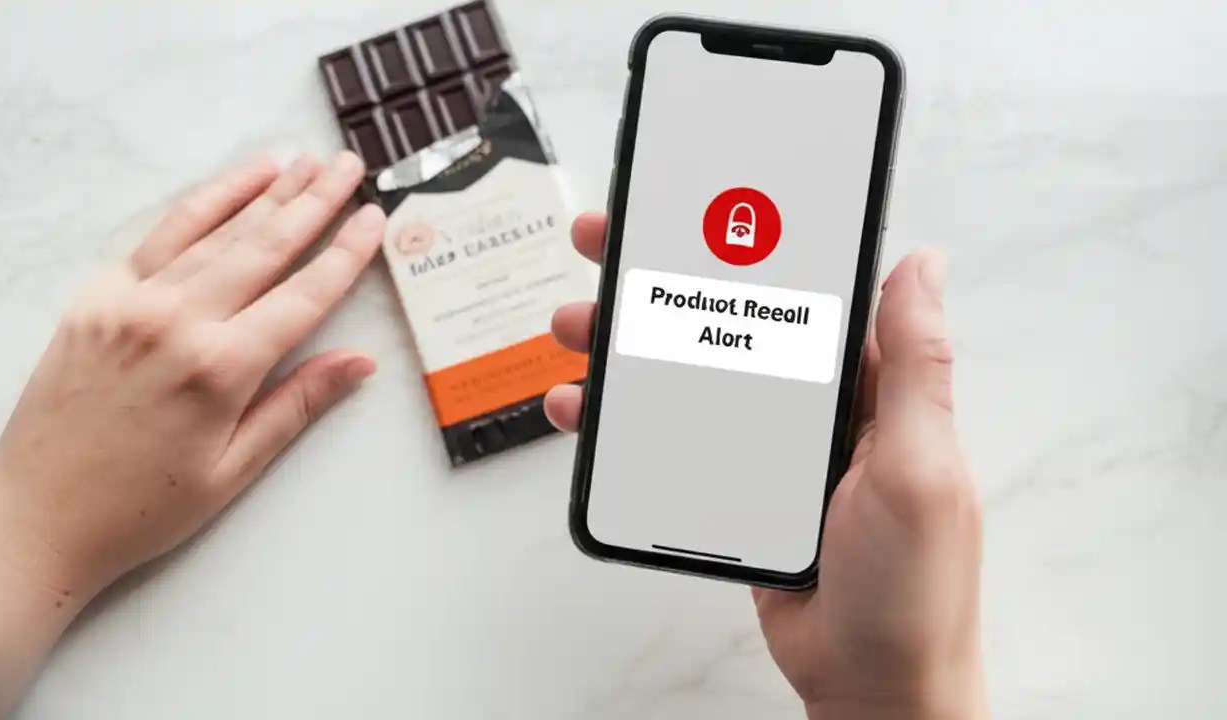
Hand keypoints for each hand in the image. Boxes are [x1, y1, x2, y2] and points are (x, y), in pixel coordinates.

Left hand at [0, 152, 383, 717]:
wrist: (36, 517)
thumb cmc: (142, 508)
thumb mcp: (235, 469)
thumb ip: (298, 404)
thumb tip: (360, 361)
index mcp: (220, 370)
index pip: (303, 295)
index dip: (344, 253)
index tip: (373, 216)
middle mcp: (177, 322)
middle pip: (263, 246)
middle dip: (313, 201)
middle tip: (348, 165)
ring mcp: (130, 302)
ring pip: (214, 231)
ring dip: (264, 191)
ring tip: (304, 161)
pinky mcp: (95, 297)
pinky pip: (161, 237)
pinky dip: (202, 205)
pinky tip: (233, 184)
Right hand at [545, 213, 986, 719]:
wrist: (870, 684)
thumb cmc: (914, 589)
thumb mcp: (919, 467)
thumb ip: (915, 366)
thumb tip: (920, 263)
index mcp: (871, 388)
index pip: (806, 291)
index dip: (749, 243)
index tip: (696, 208)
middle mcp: (818, 408)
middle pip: (731, 321)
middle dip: (667, 282)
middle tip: (607, 248)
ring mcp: (772, 449)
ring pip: (690, 375)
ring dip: (631, 346)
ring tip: (577, 326)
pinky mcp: (735, 490)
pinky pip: (672, 438)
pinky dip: (624, 421)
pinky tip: (585, 408)